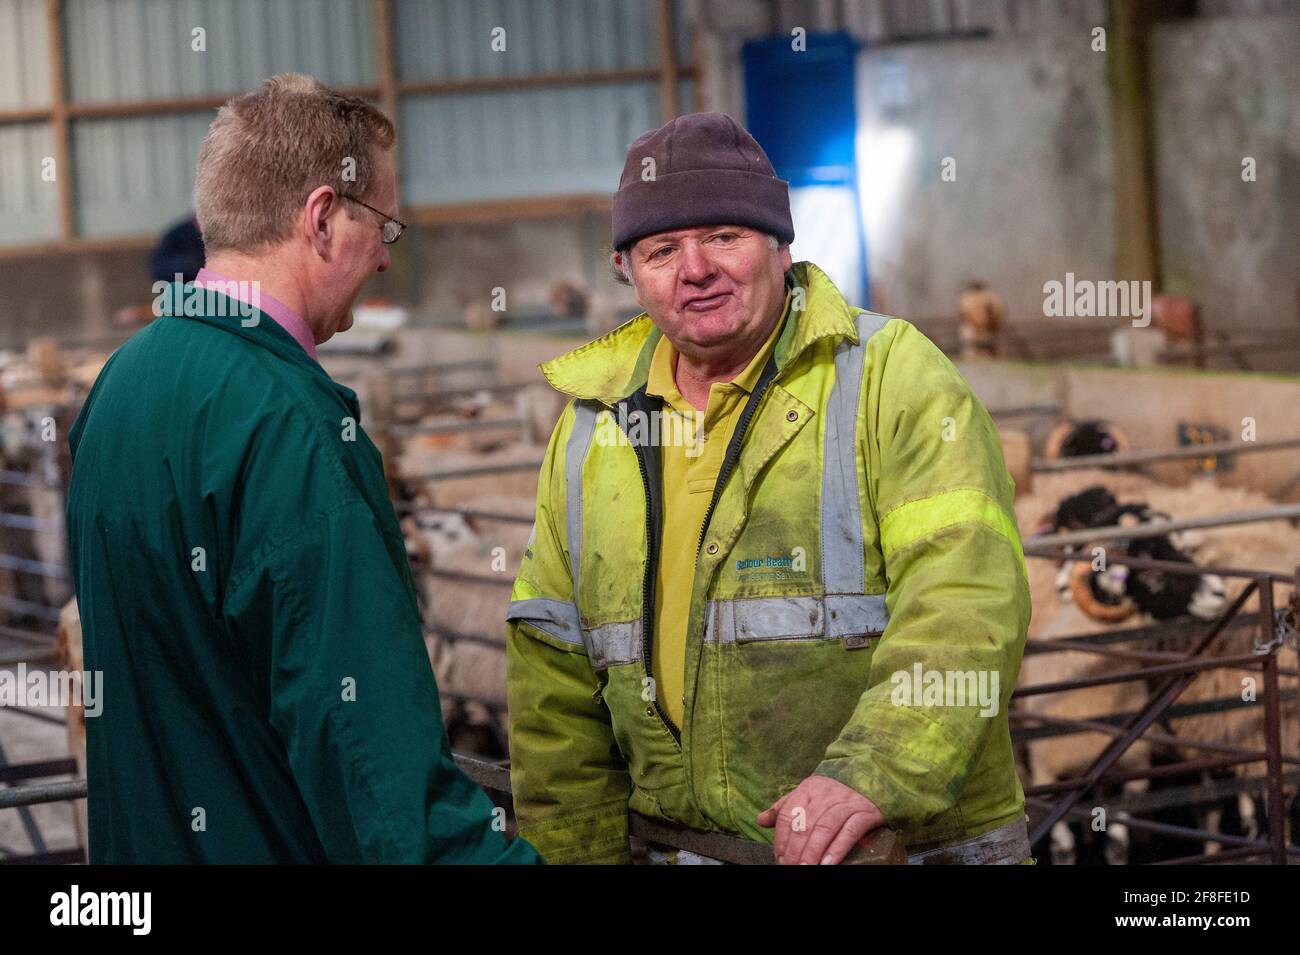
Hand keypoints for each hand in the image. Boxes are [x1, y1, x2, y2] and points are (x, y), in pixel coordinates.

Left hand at [757, 775, 885, 864]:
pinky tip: (828, 863)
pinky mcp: (866, 813)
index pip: (789, 814)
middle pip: (806, 824)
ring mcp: (847, 803)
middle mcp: (826, 794)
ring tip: (805, 868)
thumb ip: (784, 808)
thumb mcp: (808, 793)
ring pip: (825, 828)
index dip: (781, 838)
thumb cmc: (835, 792)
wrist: (874, 776)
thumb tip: (760, 820)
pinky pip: (850, 832)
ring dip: (813, 852)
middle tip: (791, 867)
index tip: (779, 857)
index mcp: (808, 788)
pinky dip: (838, 848)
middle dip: (796, 849)